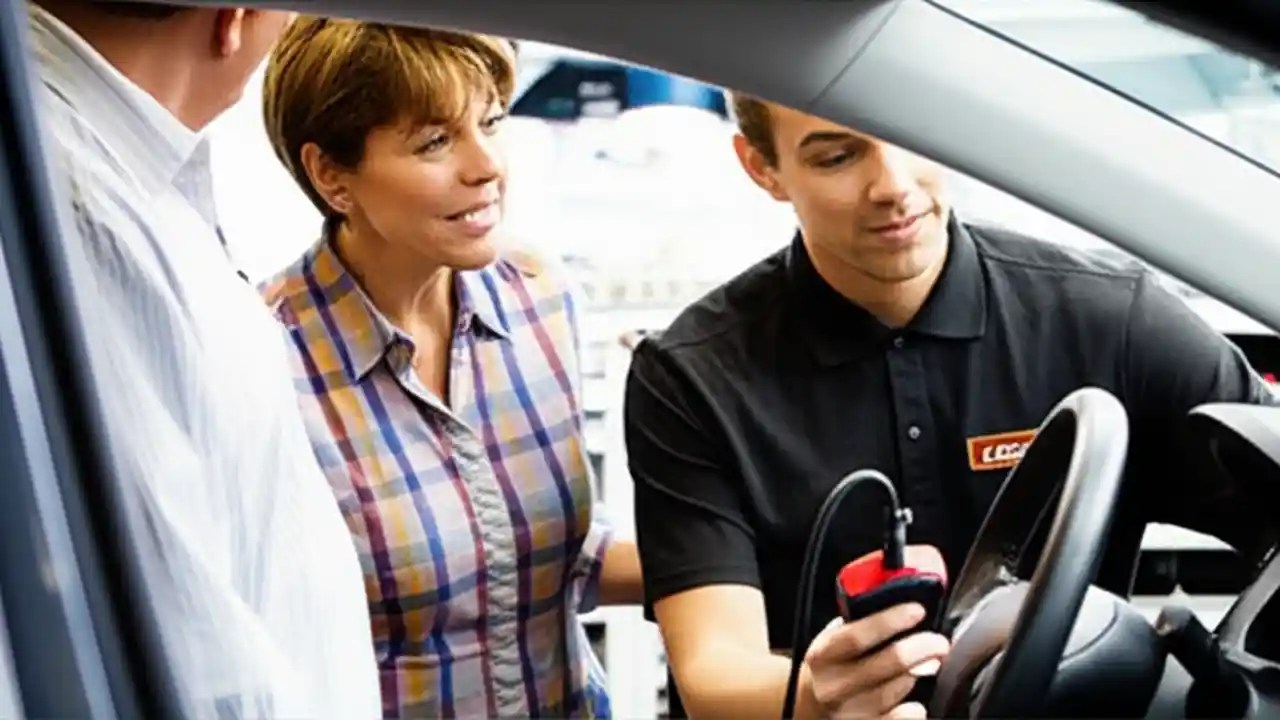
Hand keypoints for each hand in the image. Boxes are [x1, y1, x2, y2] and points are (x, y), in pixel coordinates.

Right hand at [801, 545, 949, 718]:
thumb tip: (902, 605)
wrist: (810, 707)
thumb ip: (859, 623)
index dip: (890, 621)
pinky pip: (902, 718)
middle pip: (887, 663)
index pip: (857, 636)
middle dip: (921, 647)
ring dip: (916, 674)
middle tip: (939, 641)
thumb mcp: (832, 639)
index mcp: (823, 655)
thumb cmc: (830, 665)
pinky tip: (914, 700)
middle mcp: (833, 685)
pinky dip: (913, 709)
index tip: (917, 610)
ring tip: (926, 663)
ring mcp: (848, 713)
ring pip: (896, 690)